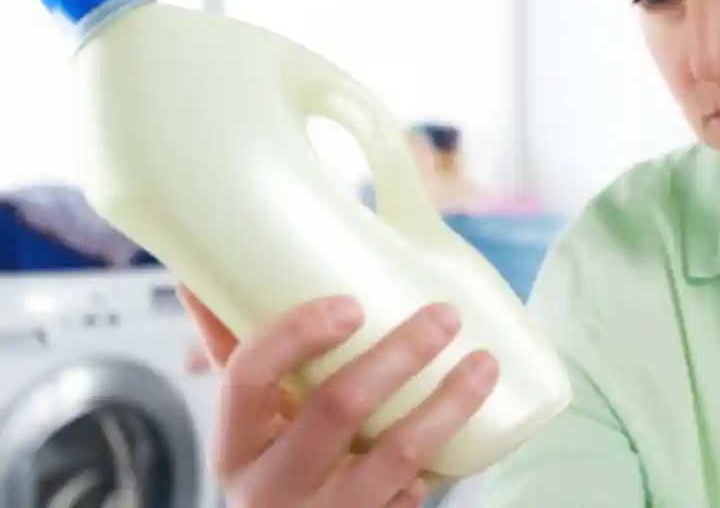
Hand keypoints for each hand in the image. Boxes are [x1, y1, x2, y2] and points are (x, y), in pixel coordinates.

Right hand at [179, 285, 497, 507]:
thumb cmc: (274, 460)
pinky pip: (414, 495)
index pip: (248, 375)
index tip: (352, 303)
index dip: (298, 334)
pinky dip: (445, 458)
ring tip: (485, 362)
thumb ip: (233, 347)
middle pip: (337, 407)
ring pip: (395, 455)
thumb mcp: (248, 416)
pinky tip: (475, 425)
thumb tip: (196, 270)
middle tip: (446, 315)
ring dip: (449, 403)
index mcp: (233, 441)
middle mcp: (269, 486)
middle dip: (400, 354)